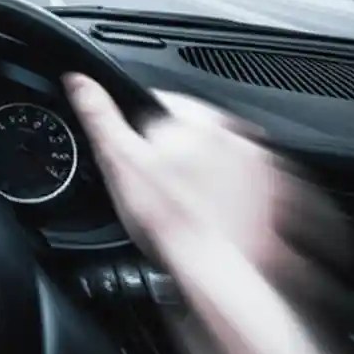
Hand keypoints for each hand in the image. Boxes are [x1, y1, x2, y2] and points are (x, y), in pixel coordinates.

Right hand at [63, 73, 348, 298]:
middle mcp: (235, 132)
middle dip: (174, 151)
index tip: (135, 159)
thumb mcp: (118, 162)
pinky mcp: (273, 194)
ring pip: (221, 157)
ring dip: (206, 171)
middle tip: (156, 188)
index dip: (138, 131)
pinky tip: (213, 214)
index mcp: (195, 117)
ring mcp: (259, 165)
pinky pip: (249, 185)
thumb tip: (80, 82)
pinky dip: (234, 194)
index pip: (158, 104)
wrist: (213, 271)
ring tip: (183, 206)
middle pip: (191, 132)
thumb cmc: (167, 220)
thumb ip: (99, 116)